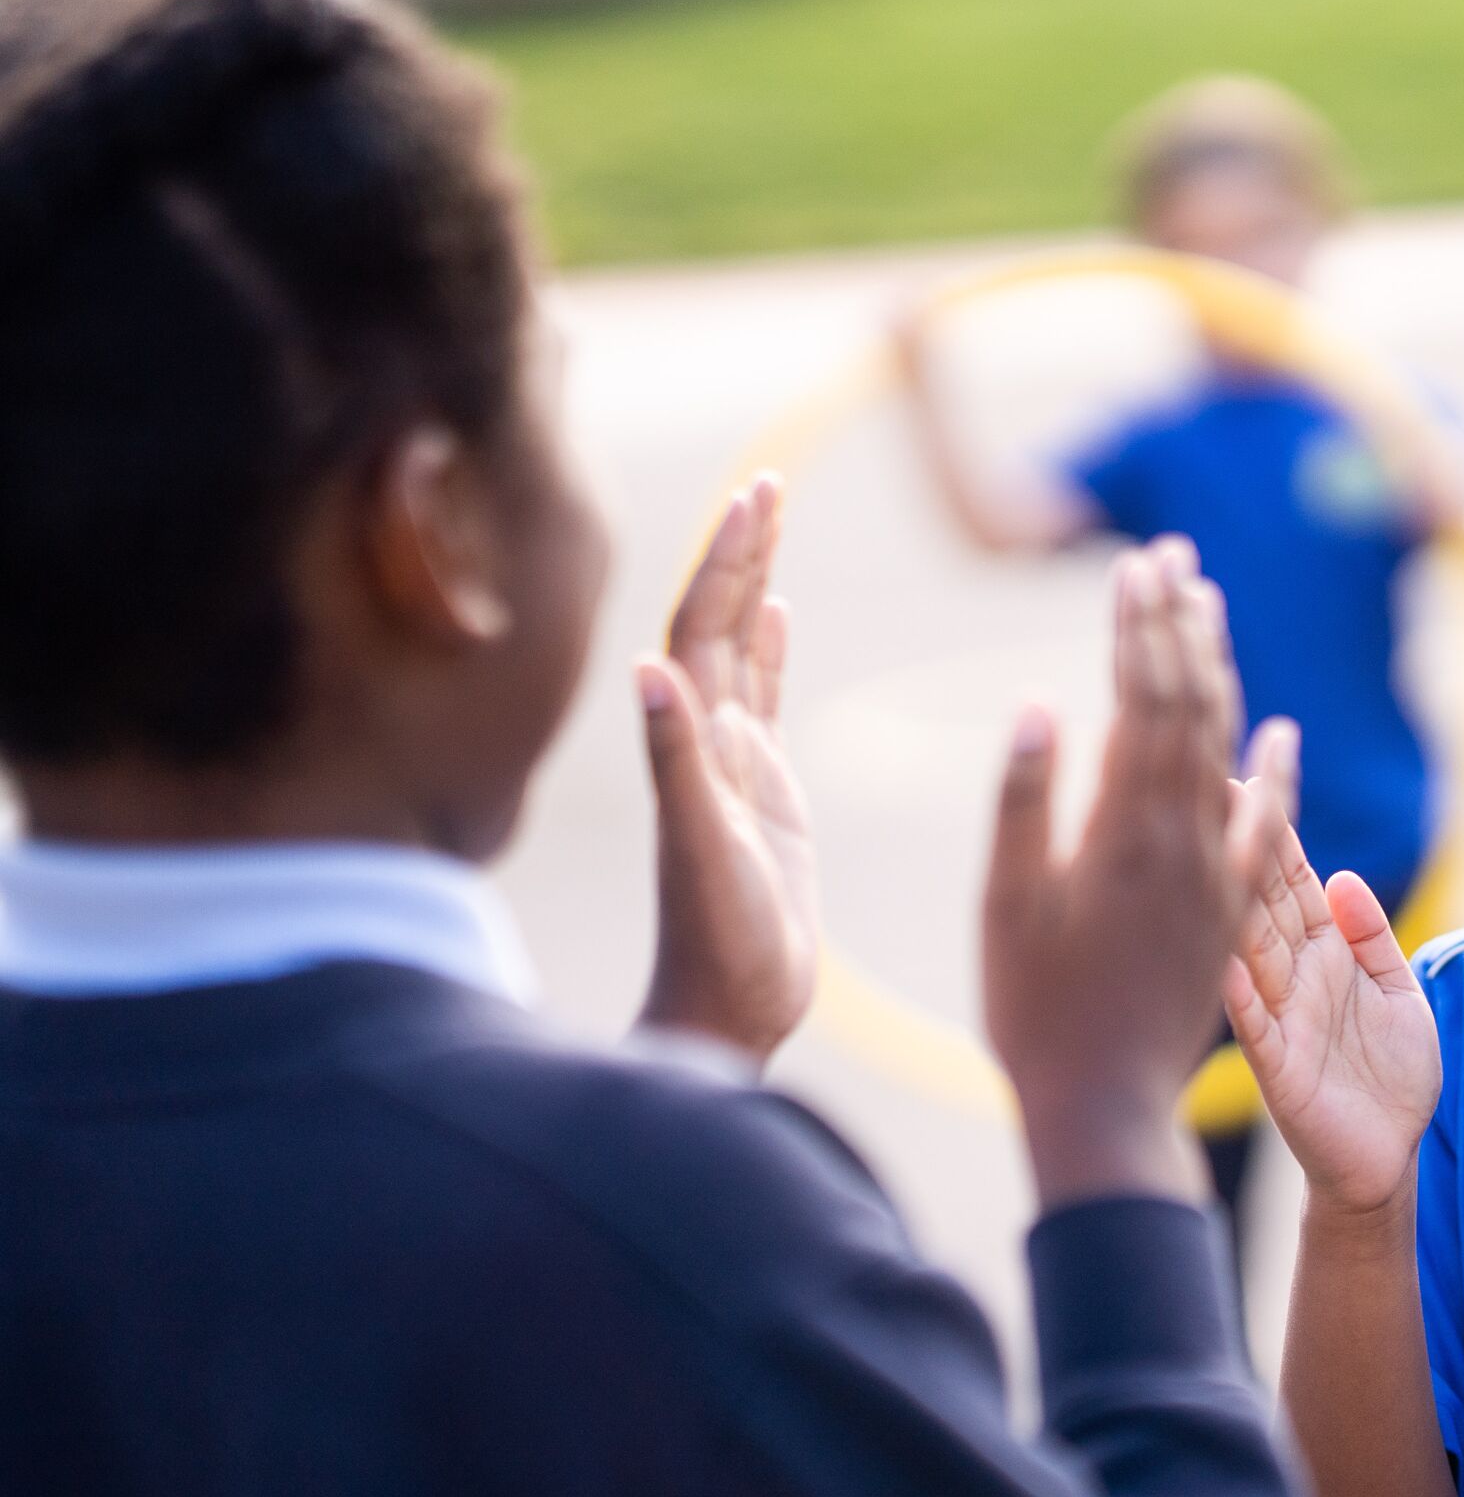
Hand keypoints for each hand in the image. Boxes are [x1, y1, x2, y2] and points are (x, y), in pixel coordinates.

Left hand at [638, 475, 818, 1065]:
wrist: (723, 1013)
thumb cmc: (717, 946)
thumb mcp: (702, 854)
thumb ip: (675, 763)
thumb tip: (647, 672)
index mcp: (692, 743)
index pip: (705, 628)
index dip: (727, 560)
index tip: (755, 495)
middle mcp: (705, 740)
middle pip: (719, 622)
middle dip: (741, 549)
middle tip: (770, 482)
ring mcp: (732, 763)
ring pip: (741, 650)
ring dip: (754, 583)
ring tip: (773, 520)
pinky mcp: (763, 792)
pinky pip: (766, 700)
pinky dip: (774, 650)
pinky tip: (784, 618)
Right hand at [982, 537, 1276, 1207]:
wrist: (1102, 1103)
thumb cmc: (1031, 1008)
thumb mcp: (1006, 904)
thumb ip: (1024, 804)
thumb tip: (1038, 705)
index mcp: (1123, 828)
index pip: (1143, 699)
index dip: (1140, 627)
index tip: (1134, 563)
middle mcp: (1182, 839)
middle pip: (1192, 707)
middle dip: (1179, 625)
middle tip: (1170, 556)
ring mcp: (1215, 874)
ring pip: (1227, 749)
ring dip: (1218, 673)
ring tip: (1208, 606)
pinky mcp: (1231, 910)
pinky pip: (1264, 828)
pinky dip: (1271, 774)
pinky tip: (1278, 732)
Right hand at [1224, 720, 1441, 1216]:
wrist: (1388, 1163)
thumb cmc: (1392, 1079)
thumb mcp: (1397, 993)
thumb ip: (1373, 937)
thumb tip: (1344, 877)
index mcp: (1324, 953)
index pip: (1292, 877)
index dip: (1274, 828)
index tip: (1250, 770)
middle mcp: (1292, 975)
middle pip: (1261, 898)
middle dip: (1237, 844)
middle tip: (1206, 785)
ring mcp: (1278, 1017)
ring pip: (1246, 947)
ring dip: (1224, 901)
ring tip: (1199, 849)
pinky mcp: (1276, 1065)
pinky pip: (1252, 1021)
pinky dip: (1235, 989)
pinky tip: (1217, 957)